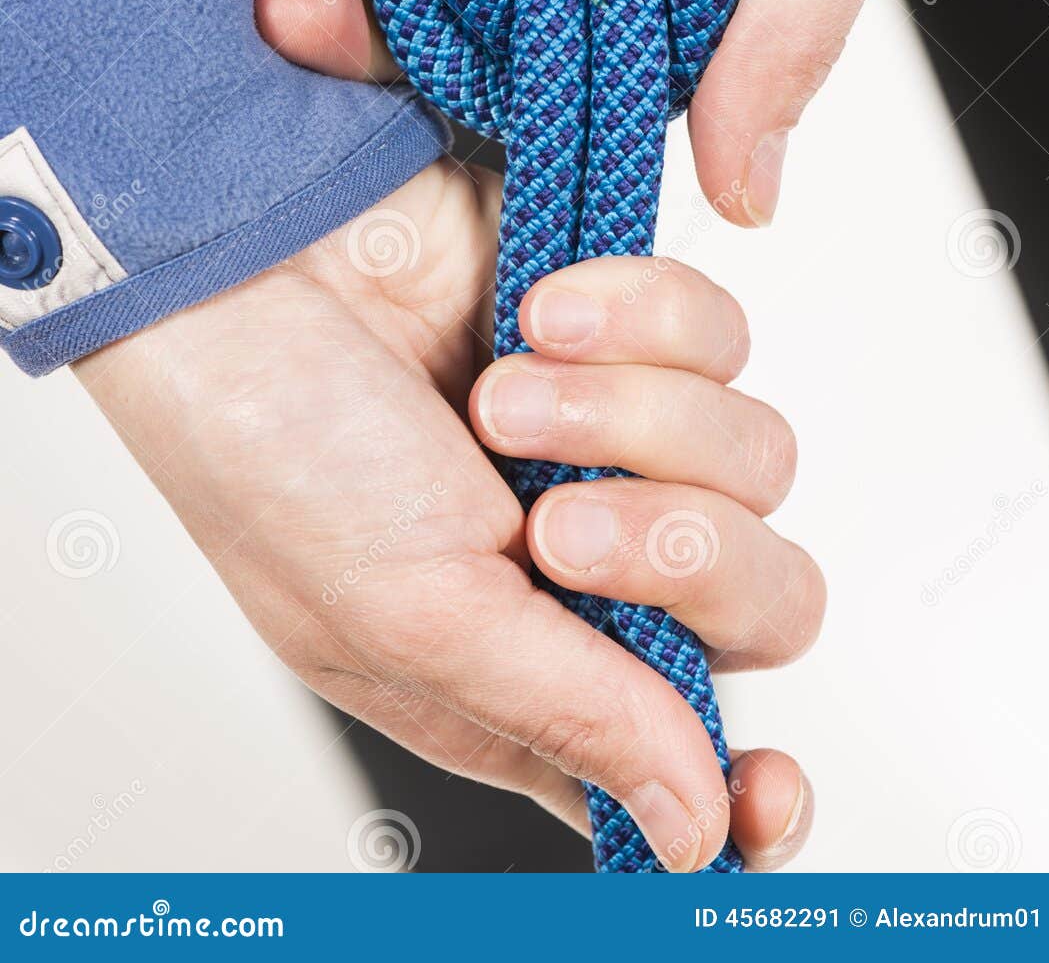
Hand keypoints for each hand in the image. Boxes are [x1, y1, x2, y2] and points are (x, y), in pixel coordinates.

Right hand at [74, 0, 820, 871]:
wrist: (244, 250)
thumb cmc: (273, 447)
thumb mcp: (407, 612)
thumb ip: (569, 712)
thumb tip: (692, 830)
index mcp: (521, 666)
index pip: (684, 759)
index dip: (746, 789)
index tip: (772, 789)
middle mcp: (584, 559)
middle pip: (759, 600)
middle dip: (682, 560)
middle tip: (559, 523)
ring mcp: (613, 435)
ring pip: (755, 460)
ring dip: (632, 423)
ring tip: (502, 392)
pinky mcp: (624, 321)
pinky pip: (718, 335)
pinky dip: (637, 321)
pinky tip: (533, 309)